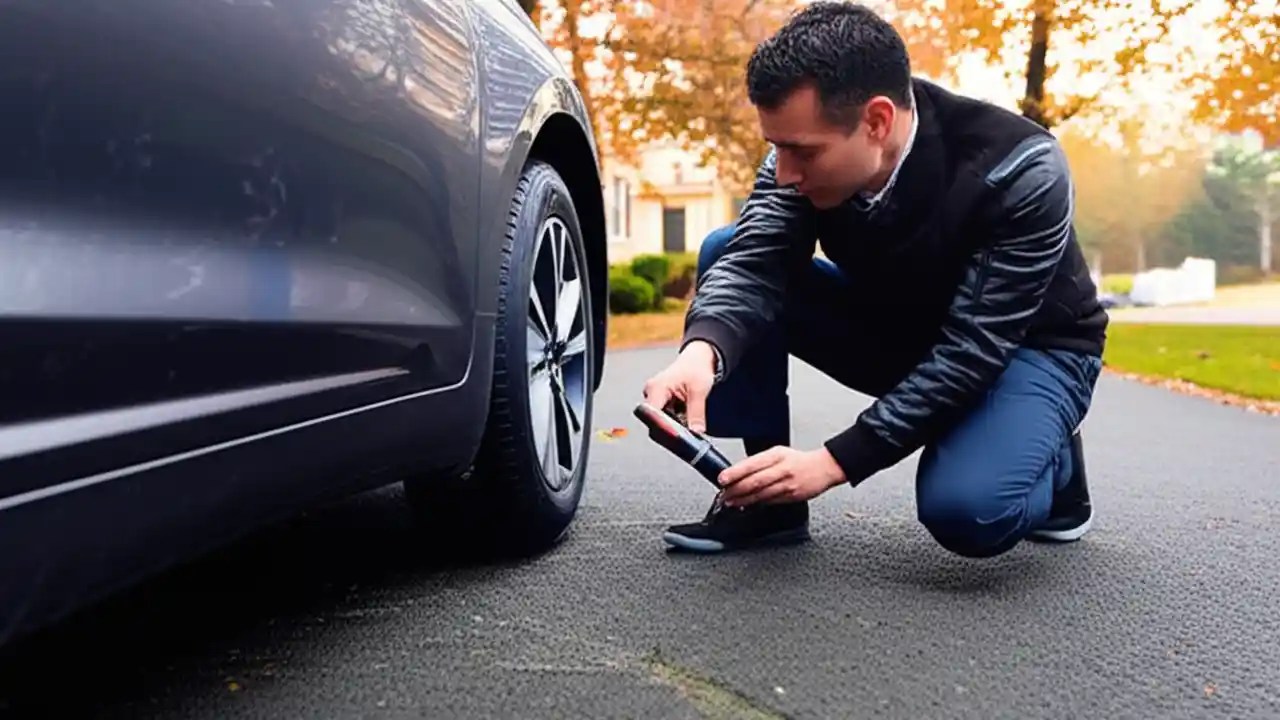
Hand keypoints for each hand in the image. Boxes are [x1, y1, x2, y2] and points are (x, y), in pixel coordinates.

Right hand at [642, 341, 717, 431]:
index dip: (664, 427)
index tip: (678, 436)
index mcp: (656, 387)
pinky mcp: (659, 403)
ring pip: (659, 421)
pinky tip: (685, 416)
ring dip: (673, 425)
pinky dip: (675, 421)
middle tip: (688, 430)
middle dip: (670, 428)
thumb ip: (696, 413)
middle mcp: (650, 393)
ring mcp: (653, 398)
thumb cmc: (696, 368)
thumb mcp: (699, 390)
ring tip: (688, 418)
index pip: (653, 414)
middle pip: (654, 421)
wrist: (697, 360)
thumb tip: (696, 432)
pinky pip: (663, 418)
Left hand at [718, 446, 845, 506]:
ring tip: (731, 502)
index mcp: (776, 455)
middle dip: (735, 490)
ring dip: (743, 499)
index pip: (752, 464)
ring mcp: (787, 484)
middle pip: (754, 481)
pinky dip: (756, 503)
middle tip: (723, 494)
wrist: (824, 468)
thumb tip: (739, 472)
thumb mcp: (779, 453)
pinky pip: (770, 501)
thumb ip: (760, 462)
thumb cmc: (799, 460)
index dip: (735, 473)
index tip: (723, 479)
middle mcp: (782, 469)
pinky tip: (747, 505)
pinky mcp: (792, 496)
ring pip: (761, 494)